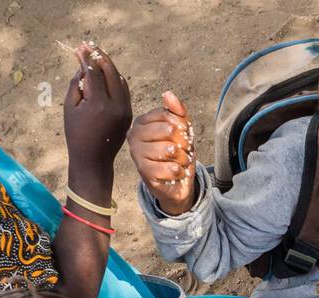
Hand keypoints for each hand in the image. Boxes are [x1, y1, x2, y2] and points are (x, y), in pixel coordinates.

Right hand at [63, 43, 133, 173]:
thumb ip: (77, 84)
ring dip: (109, 66)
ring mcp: (125, 110)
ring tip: (97, 56)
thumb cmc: (76, 133)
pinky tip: (106, 72)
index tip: (80, 47)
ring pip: (120, 80)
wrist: (94, 159)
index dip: (86, 58)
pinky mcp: (129, 114)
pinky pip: (124, 91)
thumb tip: (83, 65)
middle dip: (100, 57)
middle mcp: (116, 106)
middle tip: (90, 45)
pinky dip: (115, 79)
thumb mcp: (70, 107)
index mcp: (99, 104)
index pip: (94, 73)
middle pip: (110, 72)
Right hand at [128, 90, 196, 215]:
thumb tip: (168, 93)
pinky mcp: (144, 172)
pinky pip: (170, 168)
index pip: (167, 115)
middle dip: (184, 143)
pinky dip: (179, 172)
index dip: (182, 126)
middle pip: (169, 131)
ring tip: (179, 162)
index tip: (183, 135)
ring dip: (182, 158)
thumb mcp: (181, 130)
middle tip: (182, 151)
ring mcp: (137, 153)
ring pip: (170, 149)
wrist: (175, 183)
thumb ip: (177, 111)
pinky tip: (175, 173)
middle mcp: (134, 135)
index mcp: (142, 122)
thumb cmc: (176, 154)